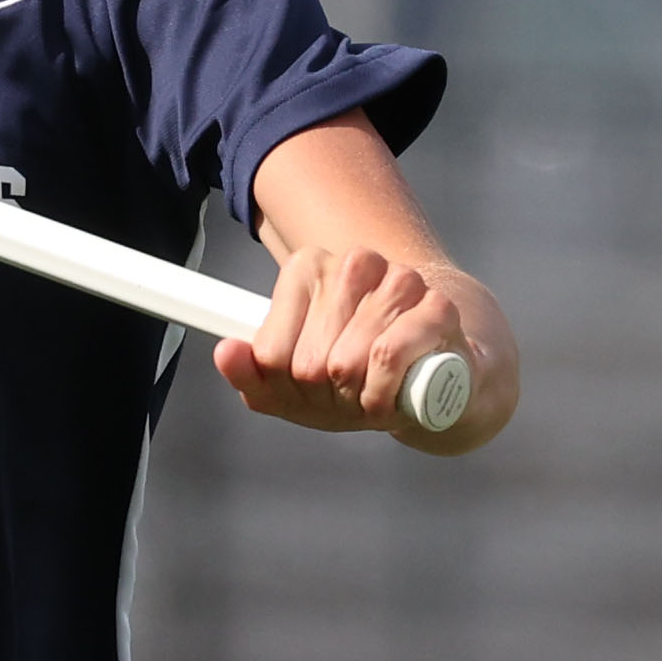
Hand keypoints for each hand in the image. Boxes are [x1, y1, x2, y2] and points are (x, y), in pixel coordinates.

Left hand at [213, 247, 516, 450]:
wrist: (434, 386)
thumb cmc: (353, 382)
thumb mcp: (290, 388)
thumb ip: (249, 372)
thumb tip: (225, 350)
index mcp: (307, 269)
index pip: (269, 351)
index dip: (288, 385)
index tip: (309, 383)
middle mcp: (353, 264)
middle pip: (305, 361)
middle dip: (325, 393)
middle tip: (347, 391)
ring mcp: (399, 281)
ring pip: (345, 360)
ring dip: (356, 396)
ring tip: (371, 391)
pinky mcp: (437, 307)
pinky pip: (388, 356)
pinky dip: (383, 392)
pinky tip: (391, 395)